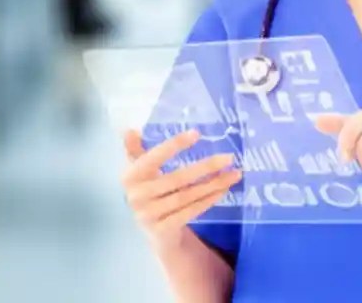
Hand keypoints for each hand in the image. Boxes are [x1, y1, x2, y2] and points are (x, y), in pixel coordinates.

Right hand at [121, 129, 241, 247]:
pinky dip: (208, 201)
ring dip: (213, 184)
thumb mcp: (141, 171)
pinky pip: (190, 212)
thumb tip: (128, 130)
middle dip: (205, 167)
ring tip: (233, 174)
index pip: (153, 158)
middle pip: (176, 179)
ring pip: (186, 196)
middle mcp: (135, 196)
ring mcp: (148, 216)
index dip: (173, 145)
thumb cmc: (150, 192)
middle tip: (229, 157)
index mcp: (130, 176)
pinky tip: (222, 190)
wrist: (153, 231)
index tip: (197, 133)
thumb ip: (136, 151)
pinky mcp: (162, 230)